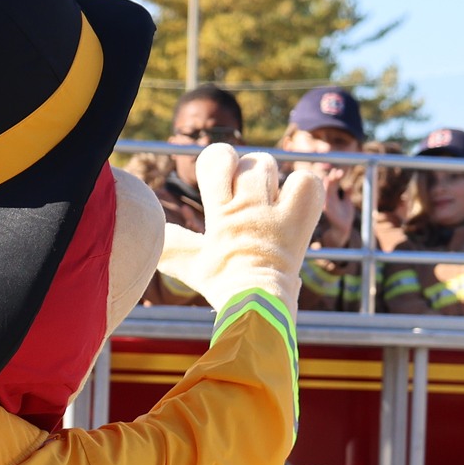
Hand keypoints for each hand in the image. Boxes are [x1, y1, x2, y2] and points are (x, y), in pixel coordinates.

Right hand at [156, 143, 323, 312]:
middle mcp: (247, 206)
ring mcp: (275, 213)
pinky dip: (302, 189)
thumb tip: (156, 235)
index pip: (216, 159)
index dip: (219, 161)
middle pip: (253, 162)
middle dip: (250, 174)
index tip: (223, 182)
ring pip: (275, 168)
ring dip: (273, 180)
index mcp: (219, 212)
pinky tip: (293, 205)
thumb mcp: (192, 265)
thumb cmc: (224, 286)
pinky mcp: (300, 221)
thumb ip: (173, 247)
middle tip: (251, 197)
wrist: (256, 305)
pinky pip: (306, 182)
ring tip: (272, 202)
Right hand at [317, 167, 355, 239]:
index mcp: (334, 196)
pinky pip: (325, 199)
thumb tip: (350, 186)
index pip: (334, 184)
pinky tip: (327, 187)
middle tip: (338, 171)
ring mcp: (327, 203)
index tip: (341, 171)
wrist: (342, 229)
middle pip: (330, 185)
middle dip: (334, 178)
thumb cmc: (344, 217)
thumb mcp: (347, 204)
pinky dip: (326, 193)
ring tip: (333, 176)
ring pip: (327, 190)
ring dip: (329, 183)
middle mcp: (329, 198)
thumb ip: (347, 195)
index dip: (336, 177)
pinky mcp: (327, 209)